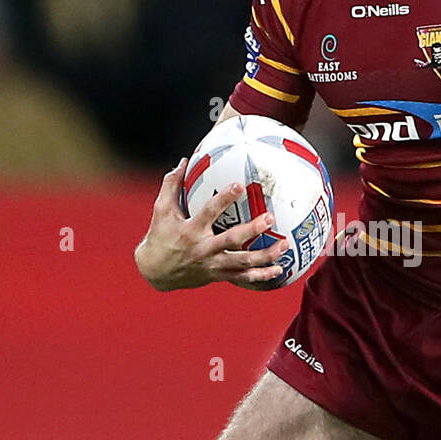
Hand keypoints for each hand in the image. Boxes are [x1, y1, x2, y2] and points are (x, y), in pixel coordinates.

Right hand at [134, 160, 287, 291]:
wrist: (156, 273)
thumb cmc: (160, 237)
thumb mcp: (161, 210)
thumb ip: (172, 185)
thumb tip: (183, 161)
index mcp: (190, 230)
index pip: (209, 212)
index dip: (224, 199)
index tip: (239, 185)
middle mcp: (203, 249)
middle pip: (231, 240)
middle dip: (252, 229)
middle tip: (270, 218)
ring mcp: (212, 265)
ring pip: (242, 262)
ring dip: (265, 255)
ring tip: (284, 245)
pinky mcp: (218, 276)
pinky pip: (242, 278)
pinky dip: (261, 275)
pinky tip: (279, 269)